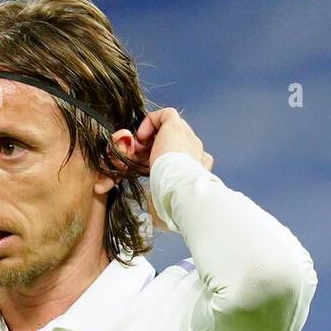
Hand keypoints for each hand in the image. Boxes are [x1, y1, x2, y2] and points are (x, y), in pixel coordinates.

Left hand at [120, 108, 214, 233]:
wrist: (182, 193)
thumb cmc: (176, 204)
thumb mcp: (165, 208)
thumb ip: (160, 206)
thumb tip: (152, 216)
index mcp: (194, 170)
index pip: (175, 159)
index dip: (156, 161)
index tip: (143, 170)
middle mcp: (194, 152)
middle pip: (170, 142)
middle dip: (150, 148)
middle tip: (136, 160)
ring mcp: (188, 138)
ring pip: (167, 128)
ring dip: (149, 137)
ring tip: (137, 151)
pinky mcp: (177, 127)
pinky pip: (165, 114)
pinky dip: (150, 122)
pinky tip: (141, 138)